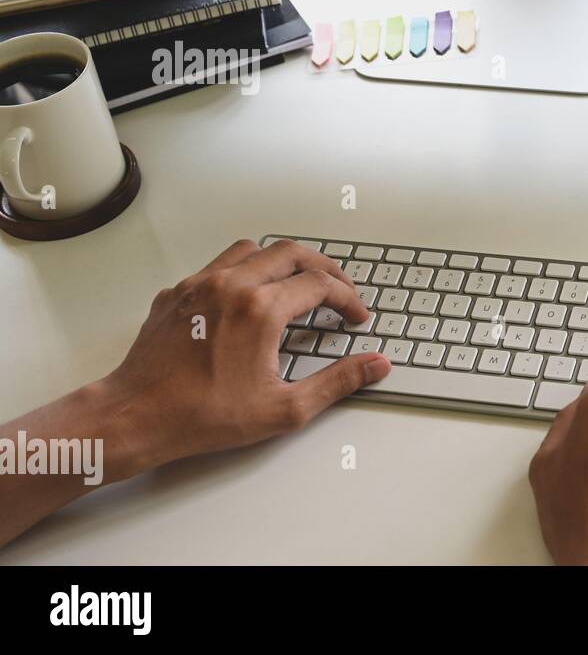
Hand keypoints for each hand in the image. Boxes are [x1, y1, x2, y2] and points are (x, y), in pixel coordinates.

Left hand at [92, 239, 391, 479]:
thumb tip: (373, 366)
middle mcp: (231, 286)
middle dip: (324, 269)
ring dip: (282, 261)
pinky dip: (243, 271)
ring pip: (253, 249)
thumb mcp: (284, 409)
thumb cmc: (200, 415)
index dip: (348, 299)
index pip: (320, 285)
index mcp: (260, 310)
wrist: (134, 417)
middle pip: (291, 253)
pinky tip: (247, 298)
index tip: (355, 316)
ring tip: (297, 282)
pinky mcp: (177, 293)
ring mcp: (200, 285)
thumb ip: (337, 382)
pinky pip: (218, 265)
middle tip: (339, 289)